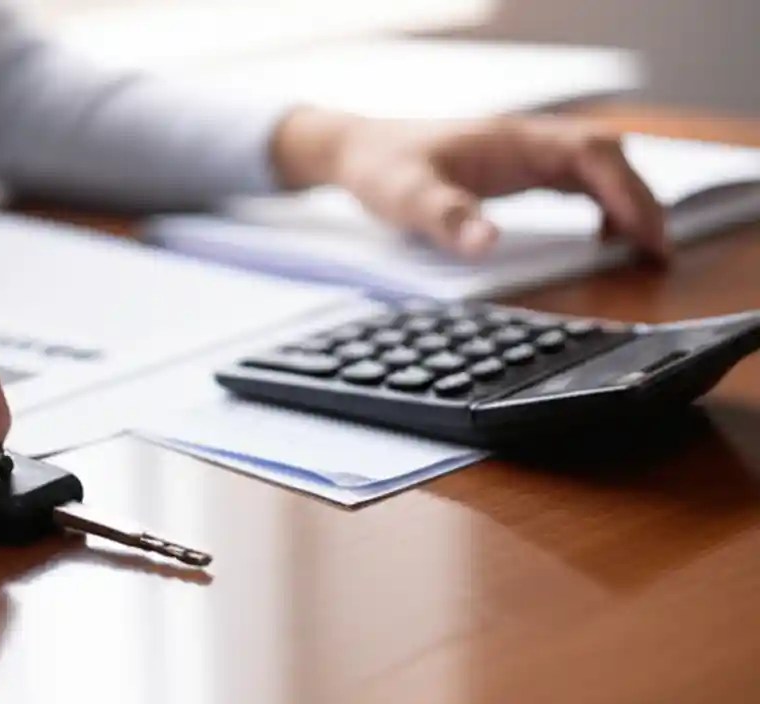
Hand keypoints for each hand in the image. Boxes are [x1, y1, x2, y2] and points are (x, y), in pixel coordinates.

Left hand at [271, 110, 668, 259]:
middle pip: (606, 159)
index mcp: (512, 140)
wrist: (356, 151)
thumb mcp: (407, 197)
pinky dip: (600, 204)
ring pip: (597, 169)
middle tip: (657, 253)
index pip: (590, 154)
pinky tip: (601, 235)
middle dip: (639, 201)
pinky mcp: (517, 169)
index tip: (646, 233)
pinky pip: (576, 181)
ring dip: (625, 203)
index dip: (626, 191)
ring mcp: (525, 153)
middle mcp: (527, 141)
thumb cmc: (382, 167)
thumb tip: (486, 244)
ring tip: (642, 250)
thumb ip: (446, 218)